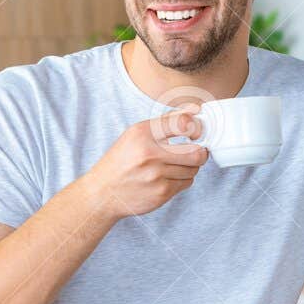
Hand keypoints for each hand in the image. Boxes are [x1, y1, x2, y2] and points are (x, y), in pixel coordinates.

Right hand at [82, 109, 208, 217]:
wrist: (103, 192)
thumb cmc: (122, 161)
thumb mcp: (137, 134)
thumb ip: (167, 121)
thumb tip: (197, 110)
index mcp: (142, 133)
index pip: (183, 123)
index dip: (196, 128)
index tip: (195, 133)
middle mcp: (150, 153)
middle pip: (196, 152)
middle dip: (200, 152)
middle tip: (195, 152)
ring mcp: (156, 175)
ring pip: (193, 169)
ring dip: (189, 167)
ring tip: (174, 166)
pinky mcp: (161, 193)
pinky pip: (186, 183)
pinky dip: (181, 180)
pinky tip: (167, 178)